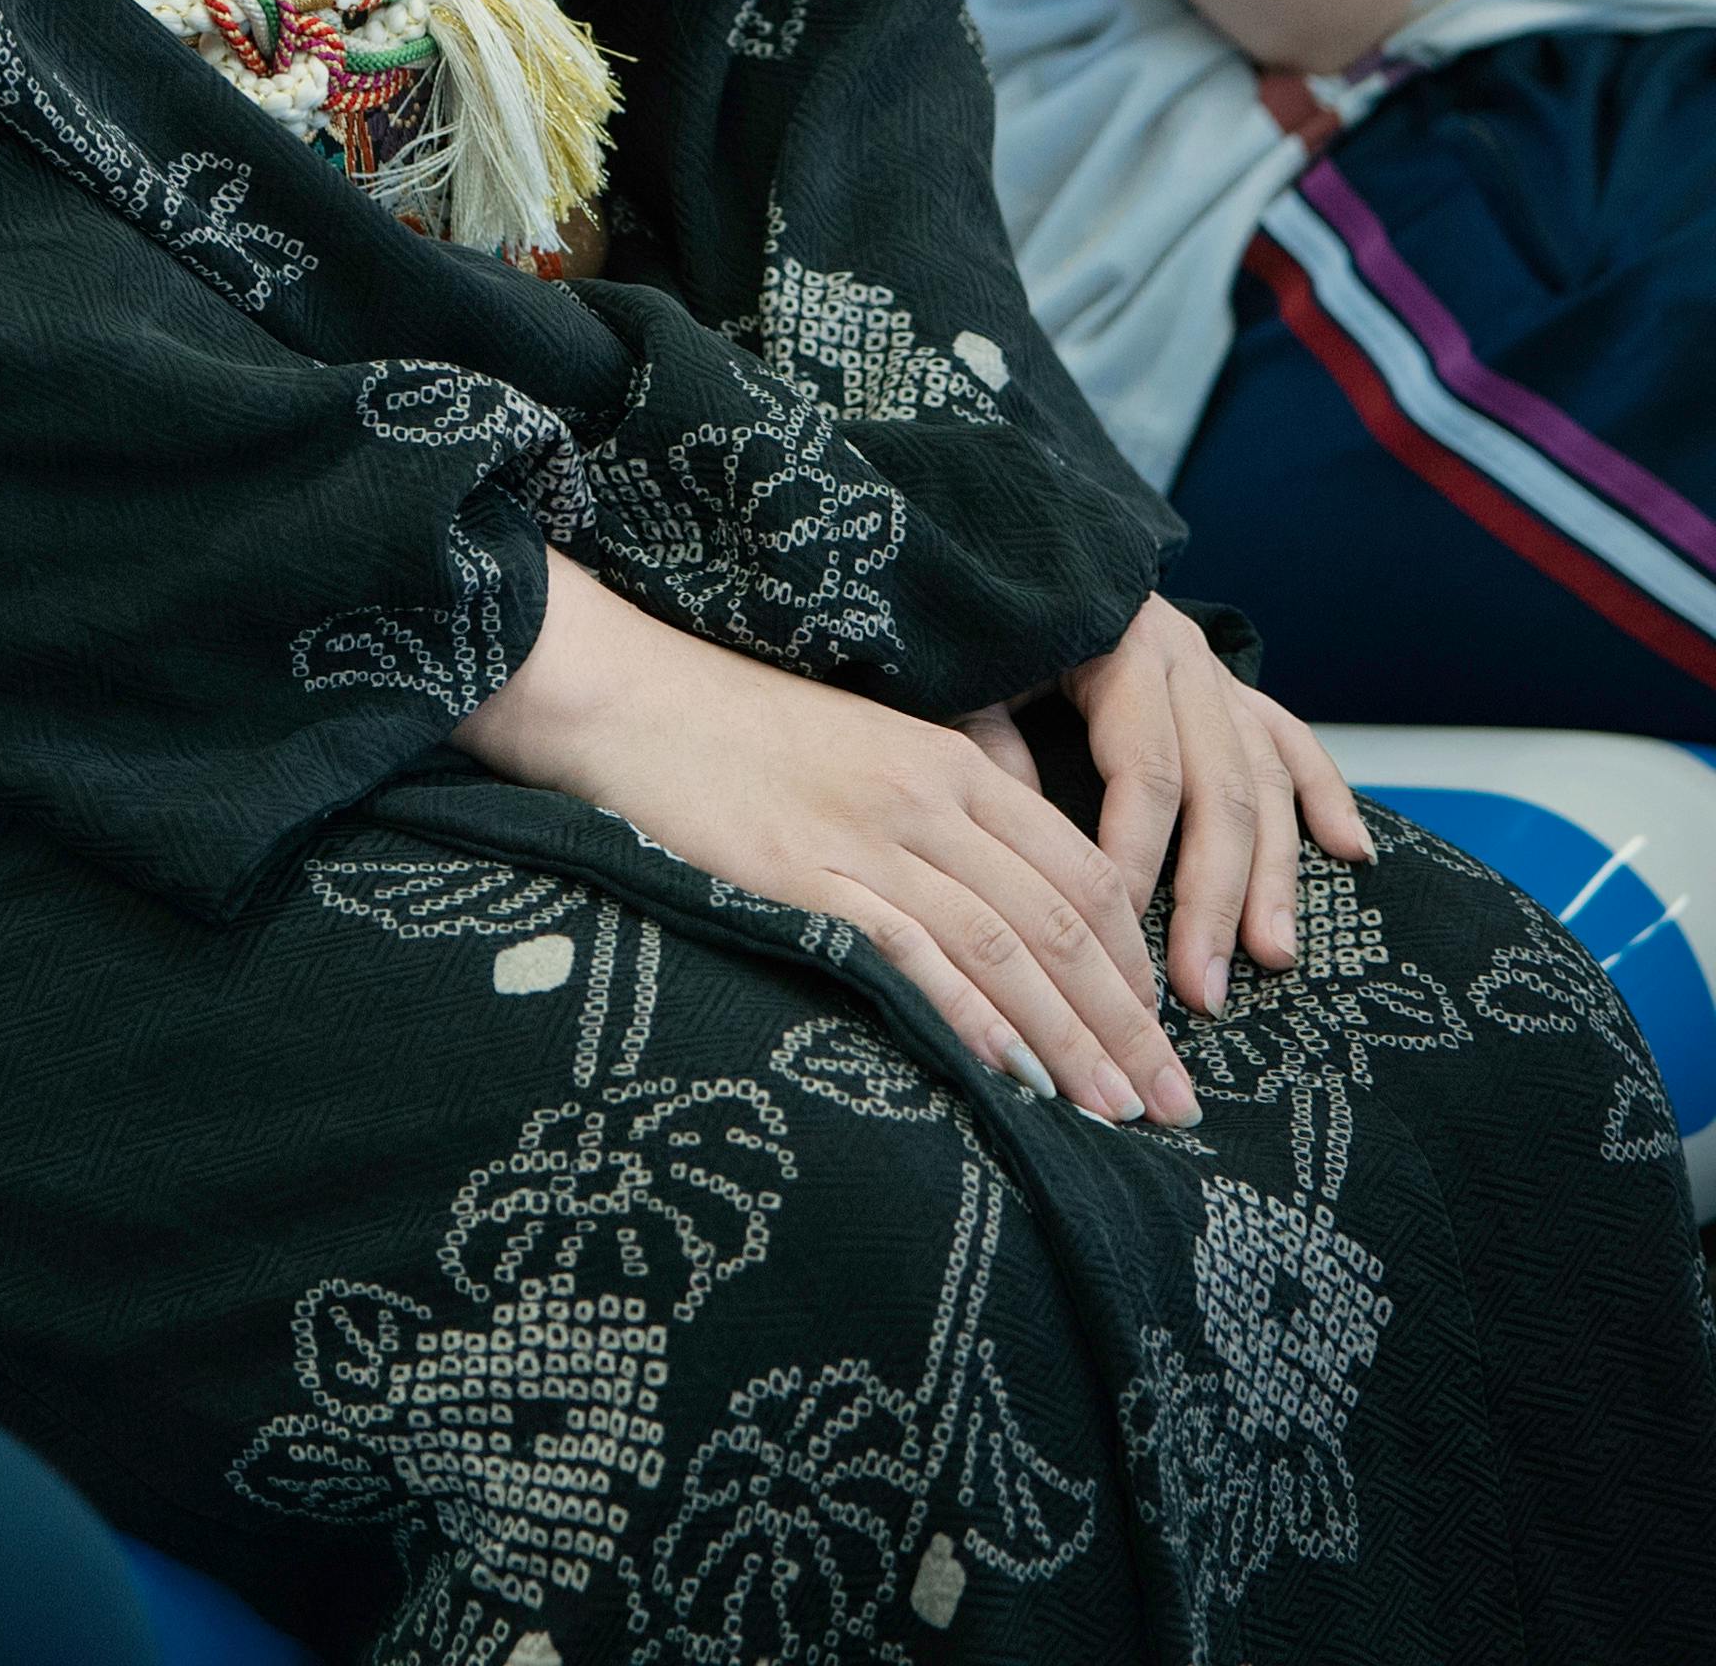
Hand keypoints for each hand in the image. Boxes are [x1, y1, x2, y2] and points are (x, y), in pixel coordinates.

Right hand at [460, 551, 1198, 1126]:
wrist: (631, 696)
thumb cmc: (742, 730)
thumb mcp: (867, 753)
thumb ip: (941, 815)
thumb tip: (1007, 913)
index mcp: (953, 761)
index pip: (1082, 869)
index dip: (1137, 961)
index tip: (1165, 1034)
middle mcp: (929, 796)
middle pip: (1065, 920)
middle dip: (1131, 1023)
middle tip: (1178, 1106)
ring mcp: (868, 838)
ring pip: (1005, 947)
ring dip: (1073, 1039)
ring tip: (1118, 1113)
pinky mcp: (805, 878)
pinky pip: (911, 956)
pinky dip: (972, 1018)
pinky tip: (1012, 1074)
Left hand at [960, 594, 1366, 1015]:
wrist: (1012, 546)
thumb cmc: (978, 619)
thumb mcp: (968, 673)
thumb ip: (992, 750)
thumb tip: (1040, 854)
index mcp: (1124, 647)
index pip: (1146, 772)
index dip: (1137, 859)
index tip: (1119, 939)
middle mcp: (1185, 658)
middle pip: (1220, 790)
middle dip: (1214, 899)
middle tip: (1201, 990)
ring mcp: (1214, 672)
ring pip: (1265, 778)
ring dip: (1275, 874)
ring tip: (1274, 954)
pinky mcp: (1229, 686)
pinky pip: (1289, 739)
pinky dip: (1326, 793)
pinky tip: (1352, 853)